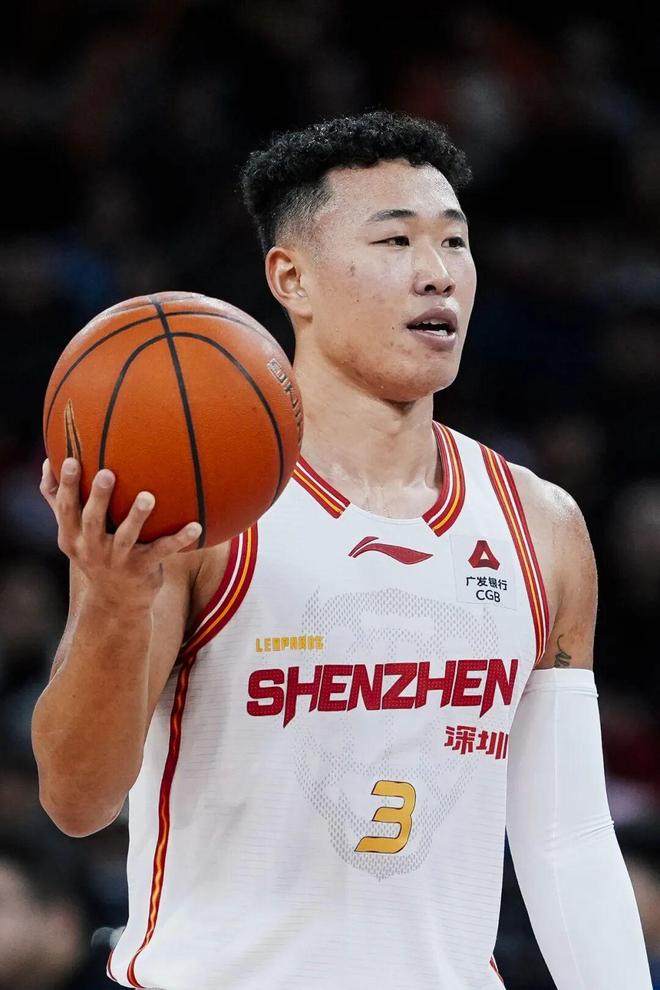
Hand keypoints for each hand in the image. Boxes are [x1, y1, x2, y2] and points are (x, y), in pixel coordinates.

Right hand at [40, 458, 200, 609]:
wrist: (116, 602)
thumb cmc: (95, 553)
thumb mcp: (73, 532)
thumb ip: (58, 500)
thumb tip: (49, 461)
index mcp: (72, 537)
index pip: (66, 508)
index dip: (68, 485)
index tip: (73, 460)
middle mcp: (91, 549)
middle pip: (92, 521)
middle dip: (99, 497)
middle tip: (107, 473)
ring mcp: (117, 560)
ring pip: (127, 537)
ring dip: (137, 516)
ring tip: (148, 496)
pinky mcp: (142, 569)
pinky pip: (162, 551)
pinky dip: (180, 539)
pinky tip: (197, 527)